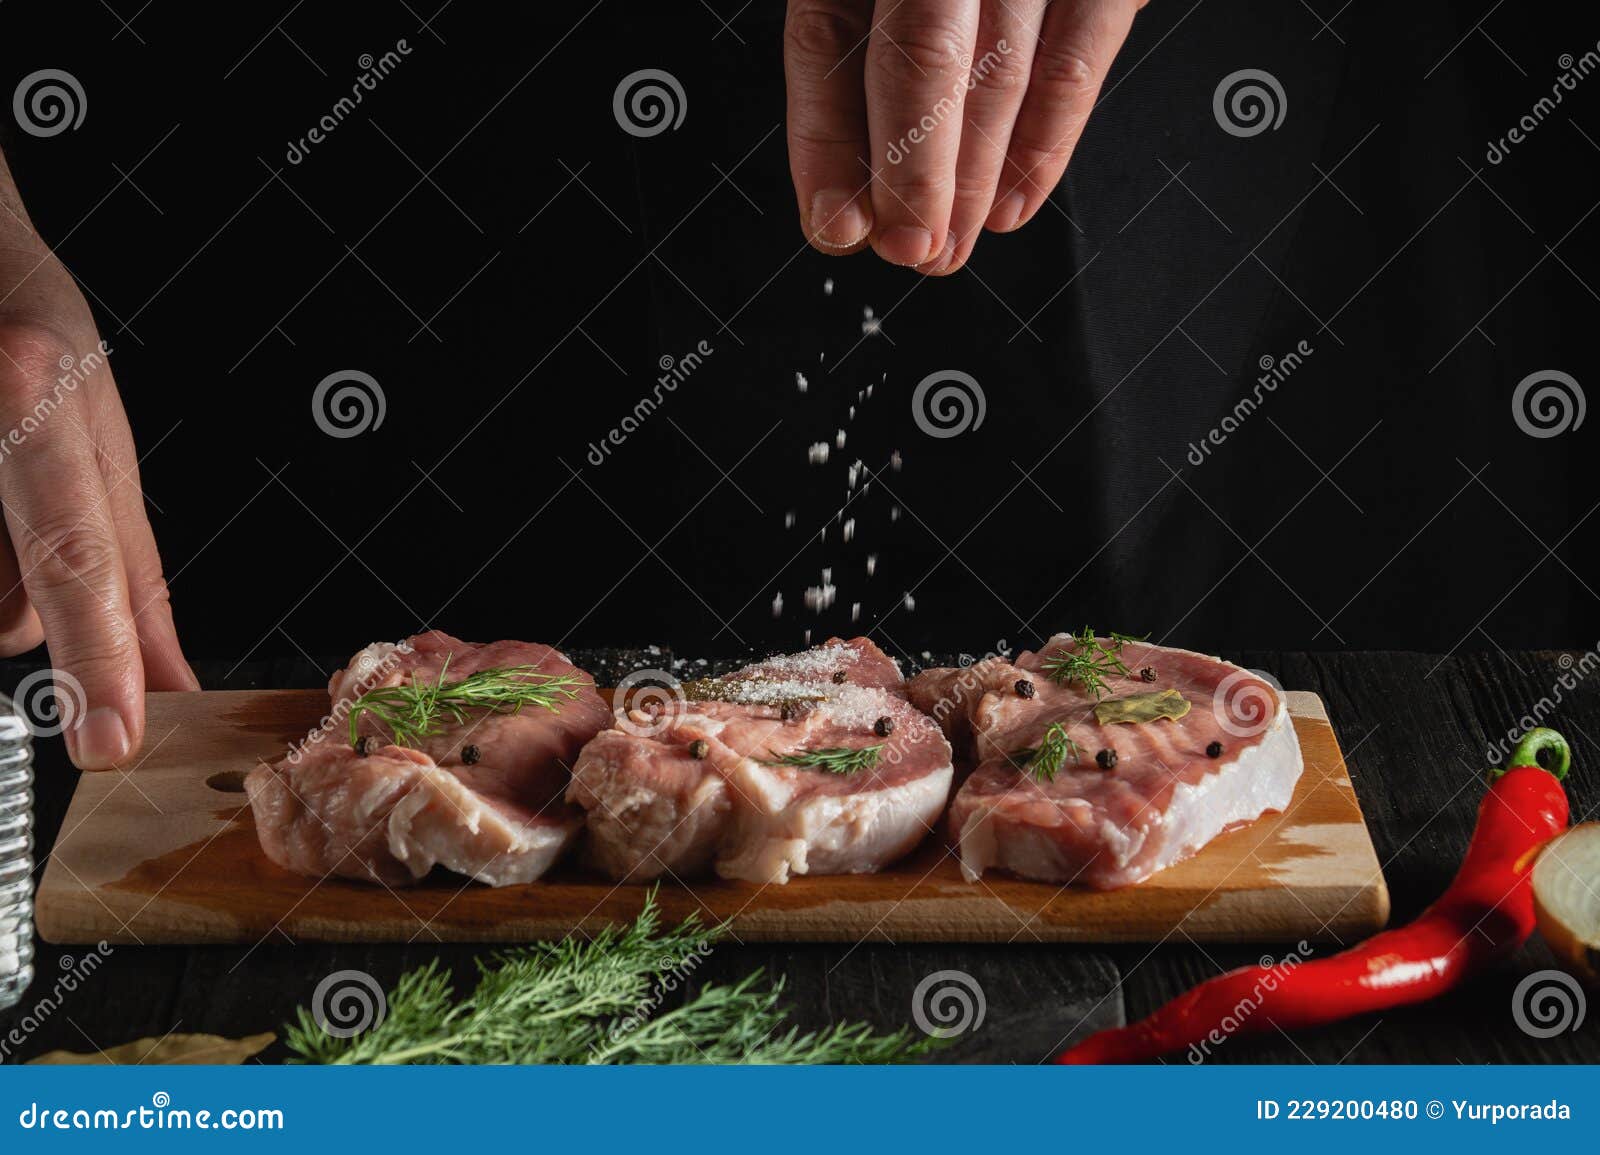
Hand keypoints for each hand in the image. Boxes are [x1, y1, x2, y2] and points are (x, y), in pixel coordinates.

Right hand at [1, 148, 197, 768]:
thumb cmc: (30, 359)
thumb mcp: (101, 451)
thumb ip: (132, 577)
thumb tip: (171, 688)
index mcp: (39, 404)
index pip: (76, 553)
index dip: (96, 656)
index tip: (113, 741)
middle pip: (8, 613)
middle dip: (32, 607)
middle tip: (18, 522)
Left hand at [785, 0, 1145, 272]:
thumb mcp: (867, 1)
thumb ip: (842, 88)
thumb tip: (840, 212)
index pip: (826, 38)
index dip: (828, 143)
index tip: (836, 224)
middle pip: (922, 60)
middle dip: (912, 176)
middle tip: (909, 250)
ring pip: (998, 76)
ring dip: (971, 182)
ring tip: (949, 247)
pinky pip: (1073, 67)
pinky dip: (1043, 149)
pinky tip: (1011, 207)